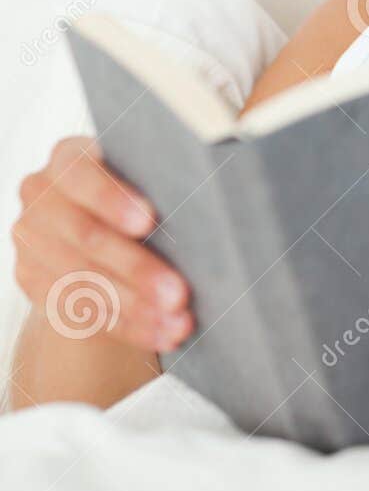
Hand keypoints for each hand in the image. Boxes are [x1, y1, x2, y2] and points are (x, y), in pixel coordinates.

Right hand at [12, 136, 193, 352]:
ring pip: (83, 281)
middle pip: (86, 236)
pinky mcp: (32, 279)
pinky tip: (159, 333)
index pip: (82, 175)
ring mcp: (31, 240)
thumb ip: (161, 183)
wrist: (99, 226)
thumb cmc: (137, 191)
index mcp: (69, 157)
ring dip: (136, 307)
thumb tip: (214, 203)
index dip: (113, 200)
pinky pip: (78, 310)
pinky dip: (126, 325)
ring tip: (178, 322)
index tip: (150, 220)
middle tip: (178, 293)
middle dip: (136, 268)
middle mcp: (41, 195)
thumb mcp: (143, 177)